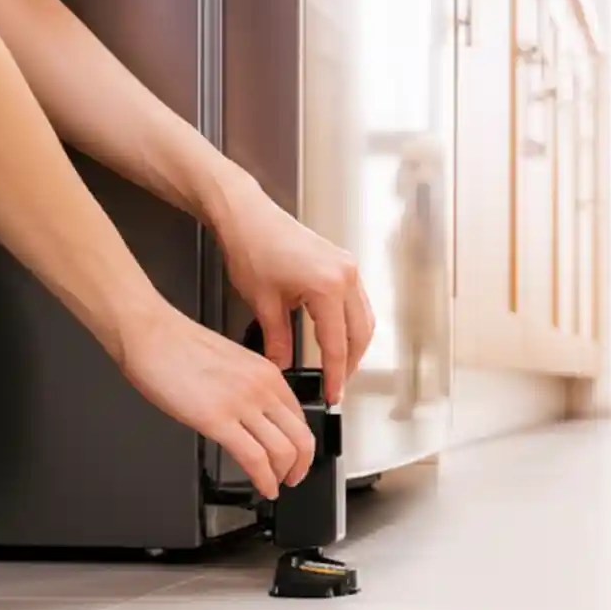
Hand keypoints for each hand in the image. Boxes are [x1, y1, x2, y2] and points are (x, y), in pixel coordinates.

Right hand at [118, 306, 313, 499]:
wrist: (152, 334)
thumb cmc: (180, 347)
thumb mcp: (232, 364)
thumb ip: (249, 390)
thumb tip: (253, 417)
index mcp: (268, 374)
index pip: (301, 417)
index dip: (302, 445)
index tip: (297, 458)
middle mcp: (263, 388)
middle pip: (301, 437)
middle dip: (301, 465)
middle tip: (293, 478)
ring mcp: (242, 404)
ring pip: (283, 451)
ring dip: (284, 476)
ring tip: (275, 485)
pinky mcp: (217, 420)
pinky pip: (254, 459)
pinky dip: (264, 480)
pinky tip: (263, 488)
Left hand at [209, 177, 373, 403]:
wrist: (246, 214)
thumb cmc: (251, 248)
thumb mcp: (263, 304)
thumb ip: (278, 341)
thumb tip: (282, 367)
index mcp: (328, 286)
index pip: (336, 344)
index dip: (333, 375)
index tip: (331, 395)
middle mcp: (346, 275)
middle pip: (360, 334)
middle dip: (349, 364)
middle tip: (335, 386)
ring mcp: (348, 267)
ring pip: (364, 318)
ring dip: (354, 345)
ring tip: (337, 367)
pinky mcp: (342, 263)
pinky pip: (357, 302)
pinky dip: (351, 324)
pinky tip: (337, 337)